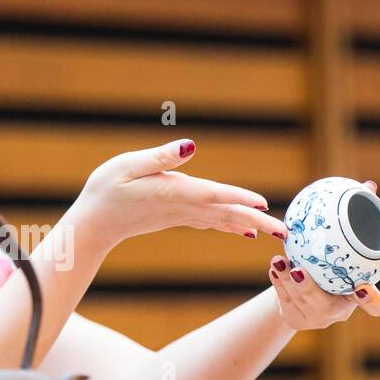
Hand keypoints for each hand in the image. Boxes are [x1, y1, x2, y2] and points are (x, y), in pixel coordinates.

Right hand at [72, 138, 286, 247]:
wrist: (93, 225)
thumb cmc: (105, 191)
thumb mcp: (126, 165)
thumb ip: (159, 157)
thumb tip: (191, 146)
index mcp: (171, 193)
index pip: (211, 194)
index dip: (237, 197)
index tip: (262, 205)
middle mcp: (181, 208)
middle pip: (226, 214)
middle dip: (257, 221)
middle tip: (286, 233)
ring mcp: (181, 216)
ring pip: (222, 220)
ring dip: (251, 224)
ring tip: (276, 232)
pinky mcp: (178, 217)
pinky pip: (212, 223)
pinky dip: (232, 226)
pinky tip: (247, 231)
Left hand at [267, 179, 379, 329]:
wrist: (304, 291)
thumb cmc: (333, 263)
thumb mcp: (344, 245)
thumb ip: (357, 219)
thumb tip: (369, 186)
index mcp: (358, 298)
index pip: (373, 305)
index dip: (371, 300)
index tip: (362, 287)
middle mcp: (338, 313)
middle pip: (325, 307)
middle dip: (309, 290)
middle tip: (298, 270)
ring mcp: (316, 319)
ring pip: (300, 303)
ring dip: (286, 282)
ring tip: (278, 262)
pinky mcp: (295, 320)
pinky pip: (284, 301)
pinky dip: (278, 282)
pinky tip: (274, 267)